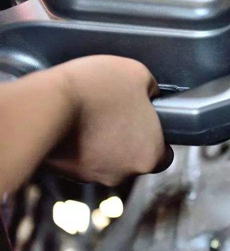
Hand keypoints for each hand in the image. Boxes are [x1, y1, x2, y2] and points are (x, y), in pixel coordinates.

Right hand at [45, 56, 172, 185]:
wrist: (44, 105)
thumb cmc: (95, 90)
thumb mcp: (139, 74)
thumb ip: (152, 91)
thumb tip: (150, 94)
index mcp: (149, 156)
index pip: (164, 156)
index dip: (158, 137)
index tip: (148, 121)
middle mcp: (124, 174)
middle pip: (133, 157)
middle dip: (128, 137)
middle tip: (117, 111)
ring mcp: (92, 177)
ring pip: (106, 159)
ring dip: (103, 140)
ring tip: (93, 113)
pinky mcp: (66, 174)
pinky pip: (81, 158)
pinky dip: (80, 143)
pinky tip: (75, 121)